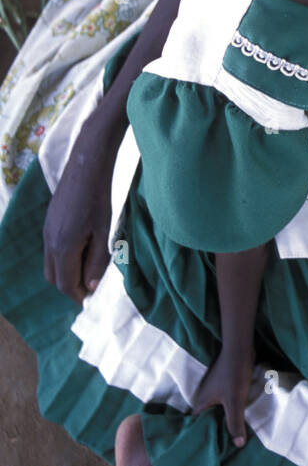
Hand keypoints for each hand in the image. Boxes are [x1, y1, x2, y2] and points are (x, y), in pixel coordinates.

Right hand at [43, 118, 118, 302]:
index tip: (93, 298)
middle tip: (91, 286)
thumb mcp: (104, 233)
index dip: (80, 295)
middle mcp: (49, 243)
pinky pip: (50, 252)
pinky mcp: (48, 224)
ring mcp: (46, 233)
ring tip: (88, 269)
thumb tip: (90, 287)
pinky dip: (63, 259)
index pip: (66, 285)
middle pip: (54, 279)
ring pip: (50, 266)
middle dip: (71, 287)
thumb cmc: (99, 199)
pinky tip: (81, 251)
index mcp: (63, 248)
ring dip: (66, 273)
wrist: (86, 168)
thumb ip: (97, 262)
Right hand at [192, 346, 255, 446]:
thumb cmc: (234, 374)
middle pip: (207, 420)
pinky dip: (229, 412)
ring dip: (223, 421)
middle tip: (222, 448)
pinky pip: (224, 404)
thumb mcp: (235, 401)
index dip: (201, 437)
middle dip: (214, 431)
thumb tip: (238, 445)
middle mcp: (204, 398)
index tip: (207, 450)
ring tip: (231, 437)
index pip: (196, 425)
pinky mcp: (223, 387)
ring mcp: (214, 391)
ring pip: (216, 412)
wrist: (240, 349)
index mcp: (201, 402)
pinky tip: (238, 418)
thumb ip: (235, 422)